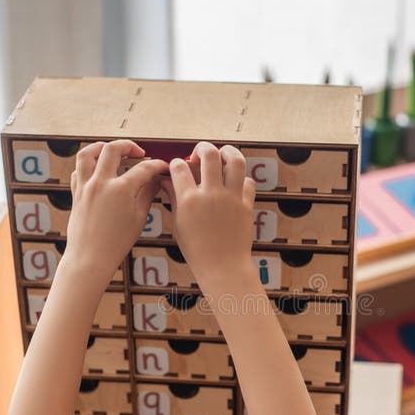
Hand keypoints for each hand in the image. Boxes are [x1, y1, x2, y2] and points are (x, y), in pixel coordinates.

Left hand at [65, 140, 168, 284]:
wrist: (91, 257)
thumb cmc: (117, 242)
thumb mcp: (139, 218)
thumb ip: (148, 194)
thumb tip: (156, 180)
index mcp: (121, 189)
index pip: (144, 168)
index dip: (157, 165)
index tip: (163, 166)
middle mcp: (101, 183)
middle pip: (113, 149)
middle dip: (129, 145)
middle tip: (139, 152)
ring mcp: (86, 187)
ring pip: (88, 153)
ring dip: (101, 147)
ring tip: (112, 151)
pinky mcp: (76, 194)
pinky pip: (78, 171)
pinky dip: (88, 165)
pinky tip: (98, 170)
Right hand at [162, 142, 255, 293]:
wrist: (222, 266)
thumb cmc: (196, 249)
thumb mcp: (178, 223)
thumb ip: (173, 197)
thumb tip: (165, 180)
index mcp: (189, 200)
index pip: (179, 167)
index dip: (176, 163)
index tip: (178, 166)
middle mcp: (211, 194)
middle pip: (209, 154)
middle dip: (202, 147)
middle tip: (200, 153)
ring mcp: (232, 198)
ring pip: (235, 161)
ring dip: (228, 152)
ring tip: (223, 154)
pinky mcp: (247, 205)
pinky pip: (249, 182)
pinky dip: (242, 179)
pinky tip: (235, 183)